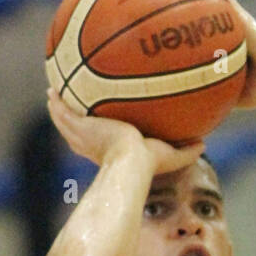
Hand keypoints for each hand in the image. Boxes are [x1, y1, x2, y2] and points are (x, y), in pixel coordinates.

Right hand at [47, 88, 203, 173]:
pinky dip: (57, 103)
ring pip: (65, 119)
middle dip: (71, 117)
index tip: (93, 121)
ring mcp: (83, 136)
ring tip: (52, 92)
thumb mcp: (169, 156)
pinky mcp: (79, 127)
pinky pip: (63, 112)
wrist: (130, 164)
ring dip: (59, 107)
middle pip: (77, 128)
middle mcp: (91, 144)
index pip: (98, 140)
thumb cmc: (148, 166)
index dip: (94, 131)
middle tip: (66, 103)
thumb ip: (185, 150)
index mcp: (108, 150)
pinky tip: (51, 88)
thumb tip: (204, 143)